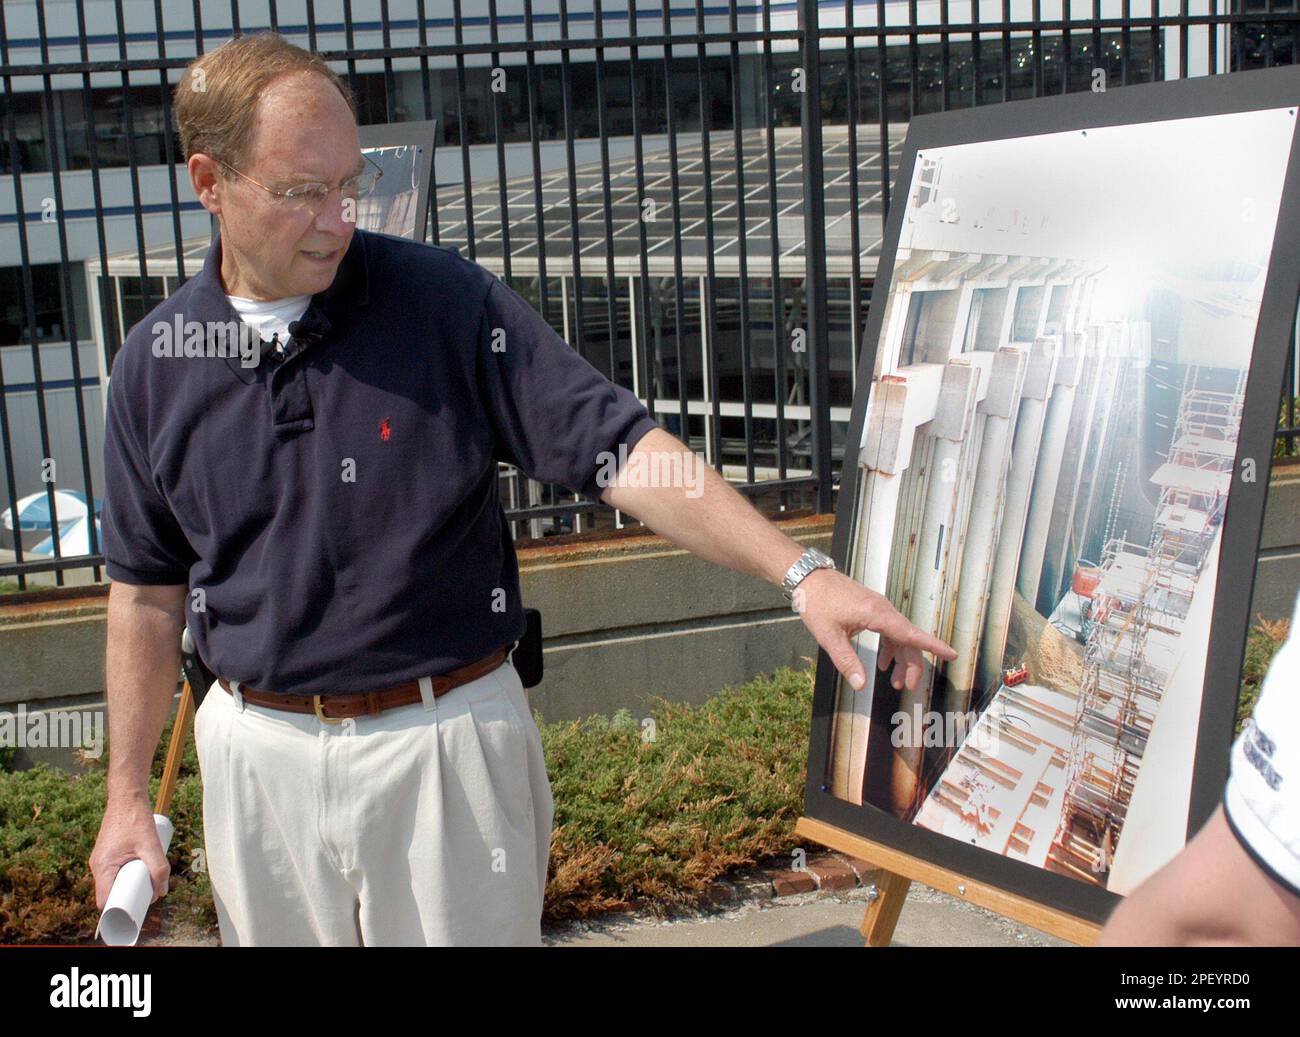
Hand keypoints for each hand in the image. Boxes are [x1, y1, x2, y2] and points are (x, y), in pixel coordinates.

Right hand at [91, 794, 169, 912]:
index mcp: (102, 867)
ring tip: (148, 885)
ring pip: (113, 882)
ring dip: (129, 886)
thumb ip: (159, 868)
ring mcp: (102, 859)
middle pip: (109, 893)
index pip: (104, 901)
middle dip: (127, 899)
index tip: (135, 913)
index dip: (118, 911)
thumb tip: (162, 893)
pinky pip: (115, 872)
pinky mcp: (108, 853)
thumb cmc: (136, 818)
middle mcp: (97, 865)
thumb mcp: (151, 845)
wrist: (127, 795)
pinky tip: (142, 873)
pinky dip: (127, 876)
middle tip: (147, 899)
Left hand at [793, 569, 956, 693]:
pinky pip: (890, 630)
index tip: (952, 654)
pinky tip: (884, 664)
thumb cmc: (817, 603)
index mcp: (877, 614)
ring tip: (896, 682)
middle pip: (908, 639)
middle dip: (912, 665)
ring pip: (900, 636)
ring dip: (901, 659)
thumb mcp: (829, 636)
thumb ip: (847, 661)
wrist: (809, 578)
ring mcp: (879, 608)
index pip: (911, 633)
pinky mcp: (873, 609)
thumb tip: (861, 685)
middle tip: (908, 688)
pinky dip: (891, 648)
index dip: (933, 646)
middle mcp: (883, 609)